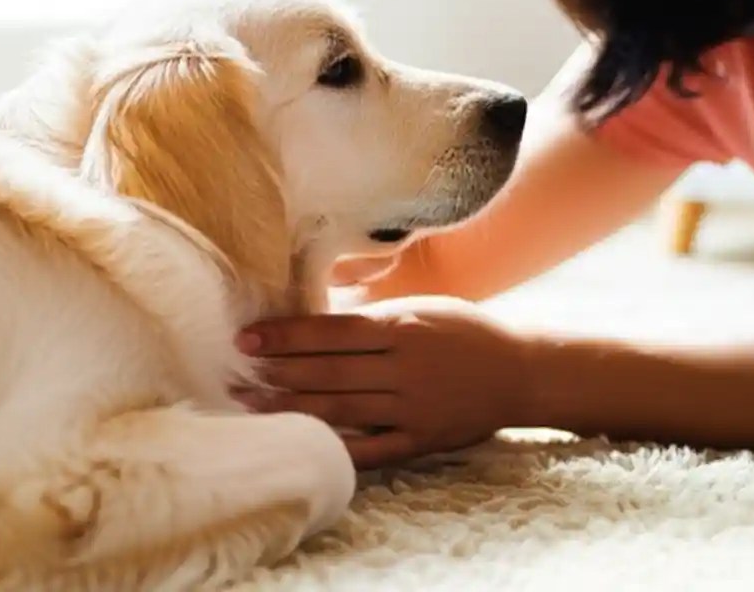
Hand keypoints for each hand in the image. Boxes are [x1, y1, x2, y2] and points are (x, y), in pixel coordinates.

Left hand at [235, 296, 531, 468]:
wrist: (522, 371)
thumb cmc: (464, 331)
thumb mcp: (421, 305)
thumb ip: (372, 311)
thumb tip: (316, 308)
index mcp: (403, 327)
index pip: (331, 332)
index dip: (285, 336)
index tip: (246, 339)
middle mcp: (405, 367)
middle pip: (328, 373)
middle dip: (275, 374)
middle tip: (231, 375)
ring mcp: (413, 407)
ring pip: (342, 411)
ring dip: (292, 408)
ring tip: (251, 405)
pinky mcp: (422, 440)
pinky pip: (371, 449)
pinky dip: (335, 447)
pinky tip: (301, 441)